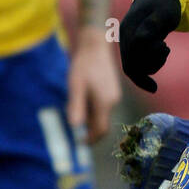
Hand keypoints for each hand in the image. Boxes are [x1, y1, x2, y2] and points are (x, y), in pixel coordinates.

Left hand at [68, 26, 120, 143]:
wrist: (95, 45)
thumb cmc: (83, 65)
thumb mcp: (75, 87)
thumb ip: (76, 107)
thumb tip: (75, 127)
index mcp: (105, 102)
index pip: (101, 130)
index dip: (91, 139)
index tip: (79, 142)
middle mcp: (113, 101)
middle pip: (102, 123)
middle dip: (89, 129)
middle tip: (73, 124)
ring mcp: (114, 95)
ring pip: (102, 115)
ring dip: (90, 117)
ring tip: (75, 104)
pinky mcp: (112, 90)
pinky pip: (104, 106)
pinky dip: (93, 109)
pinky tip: (82, 97)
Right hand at [119, 0, 181, 92]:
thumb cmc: (164, 5)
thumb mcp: (164, 11)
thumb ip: (153, 23)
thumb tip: (142, 38)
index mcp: (129, 27)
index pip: (132, 54)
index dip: (142, 72)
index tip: (155, 86)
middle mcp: (125, 36)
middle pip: (131, 64)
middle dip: (151, 64)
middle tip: (166, 48)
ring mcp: (127, 41)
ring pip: (134, 65)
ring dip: (152, 64)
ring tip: (165, 48)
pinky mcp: (133, 45)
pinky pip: (138, 63)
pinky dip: (151, 64)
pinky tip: (162, 52)